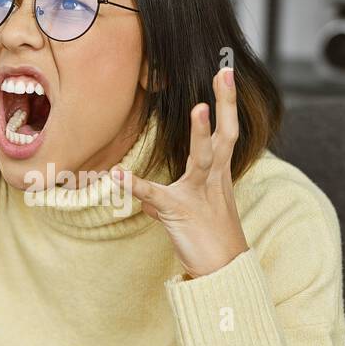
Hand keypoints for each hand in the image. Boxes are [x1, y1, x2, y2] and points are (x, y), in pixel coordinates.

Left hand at [113, 67, 248, 278]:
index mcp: (217, 175)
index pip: (226, 132)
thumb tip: (144, 200)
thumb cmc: (208, 242)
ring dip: (200, 134)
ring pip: (202, 159)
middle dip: (227, 104)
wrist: (222, 273)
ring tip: (198, 108)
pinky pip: (154, 196)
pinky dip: (135, 186)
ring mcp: (197, 194)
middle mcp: (213, 179)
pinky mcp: (177, 212)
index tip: (226, 72)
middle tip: (225, 73)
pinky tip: (117, 176)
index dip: (227, 102)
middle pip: (225, 136)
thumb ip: (163, 201)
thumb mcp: (184, 215)